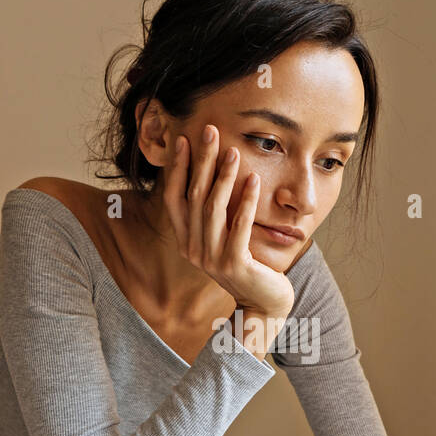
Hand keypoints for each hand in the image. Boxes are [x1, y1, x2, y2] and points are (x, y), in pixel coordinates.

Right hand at [163, 124, 295, 321]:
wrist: (262, 303)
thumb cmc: (246, 265)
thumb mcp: (223, 238)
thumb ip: (214, 215)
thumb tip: (213, 174)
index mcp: (185, 241)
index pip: (173, 197)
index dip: (177, 168)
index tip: (183, 139)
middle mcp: (193, 249)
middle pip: (193, 196)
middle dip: (202, 161)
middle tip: (210, 132)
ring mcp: (212, 259)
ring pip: (213, 209)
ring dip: (224, 177)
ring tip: (234, 151)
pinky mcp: (234, 264)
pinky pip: (238, 227)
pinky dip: (245, 202)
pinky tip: (253, 181)